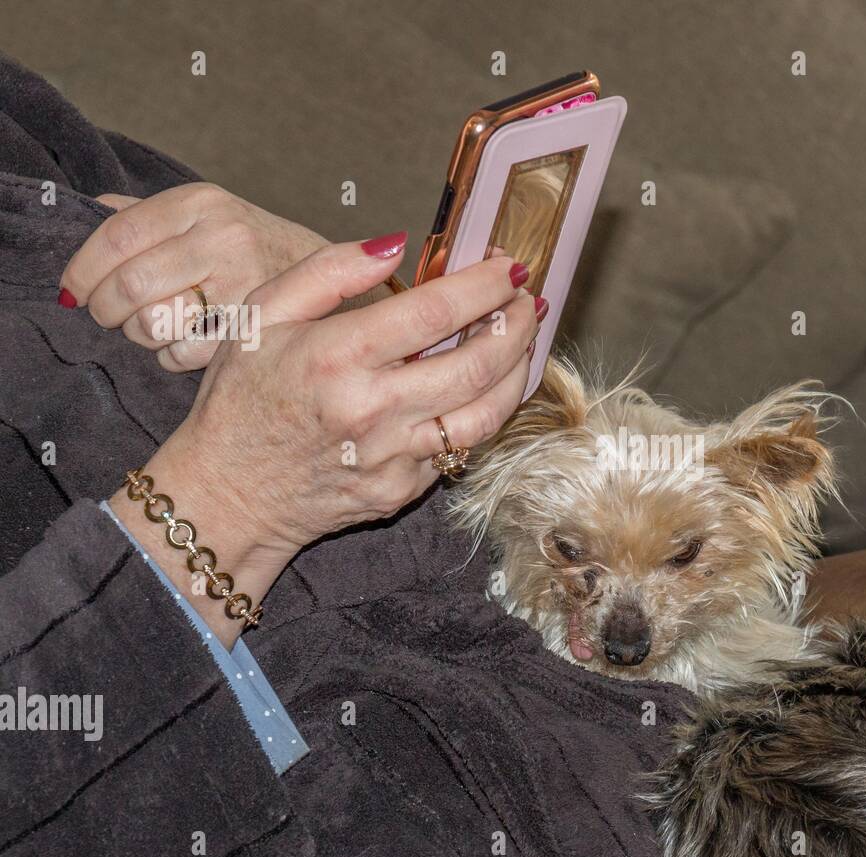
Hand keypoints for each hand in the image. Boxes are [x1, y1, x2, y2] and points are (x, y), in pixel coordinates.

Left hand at [59, 182, 328, 370]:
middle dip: (106, 309)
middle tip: (107, 316)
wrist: (334, 280)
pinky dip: (169, 357)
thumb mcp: (209, 215)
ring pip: (154, 322)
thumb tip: (92, 209)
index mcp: (202, 203)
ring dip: (140, 334)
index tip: (72, 290)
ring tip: (151, 328)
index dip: (83, 268)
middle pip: (130, 284)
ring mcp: (244, 284)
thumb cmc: (258, 251)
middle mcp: (224, 237)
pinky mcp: (256, 329)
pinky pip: (183, 353)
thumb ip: (150, 213)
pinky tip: (180, 345)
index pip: (117, 235)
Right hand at [109, 231, 540, 646]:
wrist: (228, 496)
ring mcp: (393, 456)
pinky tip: (487, 386)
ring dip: (518, 373)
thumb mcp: (261, 317)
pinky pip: (459, 448)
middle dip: (517, 325)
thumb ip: (328, 271)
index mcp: (337, 356)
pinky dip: (483, 413)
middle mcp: (372, 410)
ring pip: (486, 414)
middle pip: (477, 363)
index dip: (485, 285)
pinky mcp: (403, 490)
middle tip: (529, 302)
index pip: (436, 312)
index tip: (508, 267)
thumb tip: (394, 245)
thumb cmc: (241, 401)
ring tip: (523, 342)